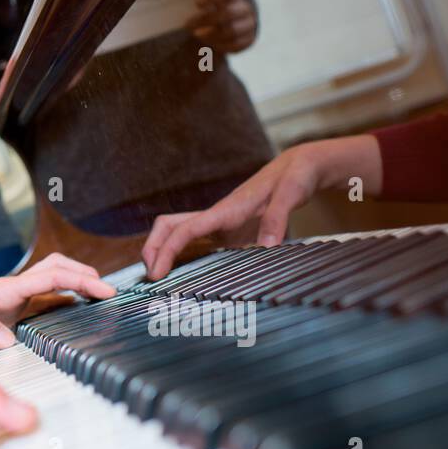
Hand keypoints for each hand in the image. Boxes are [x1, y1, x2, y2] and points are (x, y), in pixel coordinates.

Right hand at [141, 135, 382, 280]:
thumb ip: (279, 216)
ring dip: (162, 252)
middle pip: (169, 227)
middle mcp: (217, 216)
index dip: (167, 249)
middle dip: (153, 248)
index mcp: (227, 208)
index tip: (156, 272)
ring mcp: (220, 223)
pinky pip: (195, 243)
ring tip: (158, 280)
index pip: (185, 228)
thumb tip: (267, 245)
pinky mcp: (228, 231)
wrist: (298, 168)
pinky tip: (183, 275)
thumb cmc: (294, 177)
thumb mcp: (292, 192)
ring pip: (177, 234)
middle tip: (149, 277)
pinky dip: (181, 256)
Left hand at [187, 0, 256, 52]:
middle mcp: (245, 8)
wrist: (233, 22)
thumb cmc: (213, 9)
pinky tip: (209, 43)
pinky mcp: (250, 39)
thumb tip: (196, 1)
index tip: (196, 2)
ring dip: (212, 34)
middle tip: (188, 24)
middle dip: (206, 20)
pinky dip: (220, 45)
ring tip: (197, 34)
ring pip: (232, 30)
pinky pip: (236, 44)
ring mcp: (250, 24)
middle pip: (228, 13)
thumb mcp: (208, 0)